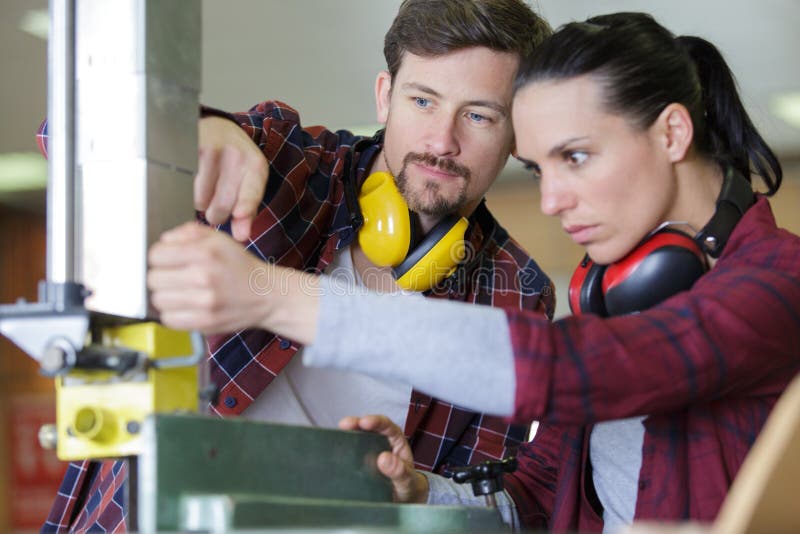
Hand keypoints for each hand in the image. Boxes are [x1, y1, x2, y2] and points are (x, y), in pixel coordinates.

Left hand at [147, 222, 272, 333]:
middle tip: (175, 277)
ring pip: (158, 300)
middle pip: (153, 279)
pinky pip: (169, 320)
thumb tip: (163, 241)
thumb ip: (188, 233)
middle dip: (161, 276)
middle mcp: (203, 277)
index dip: (160, 257)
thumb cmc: (240, 267)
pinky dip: (173, 314)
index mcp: (204, 252)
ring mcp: (204, 303)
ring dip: (166, 296)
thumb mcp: (219, 239)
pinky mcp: (205, 323)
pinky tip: (186, 307)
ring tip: (181, 293)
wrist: (266, 295)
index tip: (168, 261)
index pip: (155, 255)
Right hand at [195, 116, 268, 240]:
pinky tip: (191, 182)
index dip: (245, 206)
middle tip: (214, 209)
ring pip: (200, 199)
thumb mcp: (249, 183)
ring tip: (204, 191)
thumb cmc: (234, 162)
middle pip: (221, 205)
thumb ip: (247, 213)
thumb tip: (241, 237)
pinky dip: (186, 191)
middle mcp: (237, 156)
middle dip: (216, 215)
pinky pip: (184, 185)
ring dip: (200, 203)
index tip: (240, 218)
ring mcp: (213, 150)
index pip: (251, 191)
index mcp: (256, 167)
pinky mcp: (191, 148)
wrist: (217, 126)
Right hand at [339, 415, 428, 503]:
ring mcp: (369, 452)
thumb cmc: (408, 486)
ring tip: (335, 435)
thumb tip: (384, 458)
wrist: (402, 500)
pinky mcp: (360, 462)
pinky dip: (343, 450)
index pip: (387, 426)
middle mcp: (382, 443)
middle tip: (344, 424)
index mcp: (397, 442)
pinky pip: (352, 453)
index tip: (364, 422)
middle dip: (356, 423)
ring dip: (347, 435)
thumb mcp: (408, 481)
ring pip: (358, 438)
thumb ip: (399, 471)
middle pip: (369, 428)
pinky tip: (335, 452)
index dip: (375, 421)